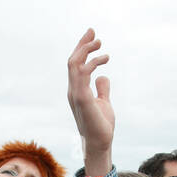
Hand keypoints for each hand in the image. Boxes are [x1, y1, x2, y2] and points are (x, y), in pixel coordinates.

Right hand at [67, 29, 113, 175]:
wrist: (100, 143)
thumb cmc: (101, 126)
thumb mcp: (103, 102)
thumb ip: (102, 89)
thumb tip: (103, 77)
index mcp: (76, 90)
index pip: (75, 65)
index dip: (82, 48)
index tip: (93, 36)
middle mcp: (73, 90)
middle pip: (72, 60)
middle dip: (82, 44)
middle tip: (95, 33)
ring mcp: (76, 94)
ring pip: (74, 64)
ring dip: (86, 50)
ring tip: (100, 43)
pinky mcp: (82, 98)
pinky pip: (83, 74)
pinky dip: (92, 63)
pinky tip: (104, 59)